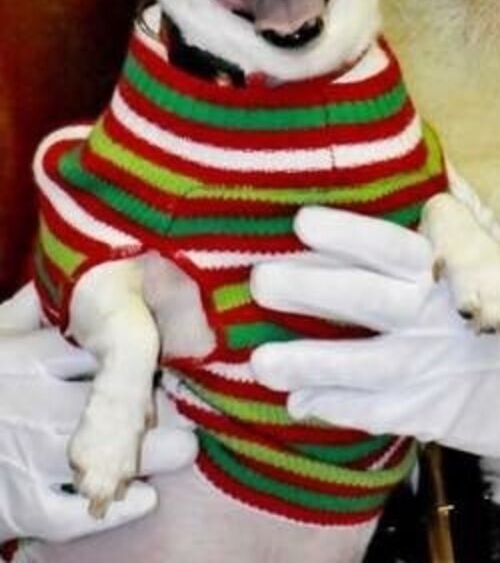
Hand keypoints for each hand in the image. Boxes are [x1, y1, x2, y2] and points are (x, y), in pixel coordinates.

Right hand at [0, 285, 197, 543]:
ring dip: (148, 456)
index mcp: (32, 359)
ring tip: (184, 446)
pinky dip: (112, 511)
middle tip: (191, 402)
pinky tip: (144, 497)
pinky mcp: (22, 508)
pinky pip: (73, 514)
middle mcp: (34, 408)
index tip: (179, 351)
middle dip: (156, 405)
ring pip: (99, 458)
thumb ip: (33, 307)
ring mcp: (28, 460)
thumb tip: (71, 271)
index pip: (102, 350)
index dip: (143, 354)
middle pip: (109, 404)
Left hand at [249, 206, 499, 477]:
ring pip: (358, 363)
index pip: (394, 245)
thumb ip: (461, 211)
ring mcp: (430, 367)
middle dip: (312, 288)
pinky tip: (298, 402)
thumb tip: (430, 154)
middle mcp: (435, 314)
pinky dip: (334, 408)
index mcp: (451, 266)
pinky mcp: (429, 413)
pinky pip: (373, 413)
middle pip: (366, 298)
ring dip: (307, 361)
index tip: (302, 223)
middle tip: (259, 280)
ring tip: (259, 359)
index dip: (349, 235)